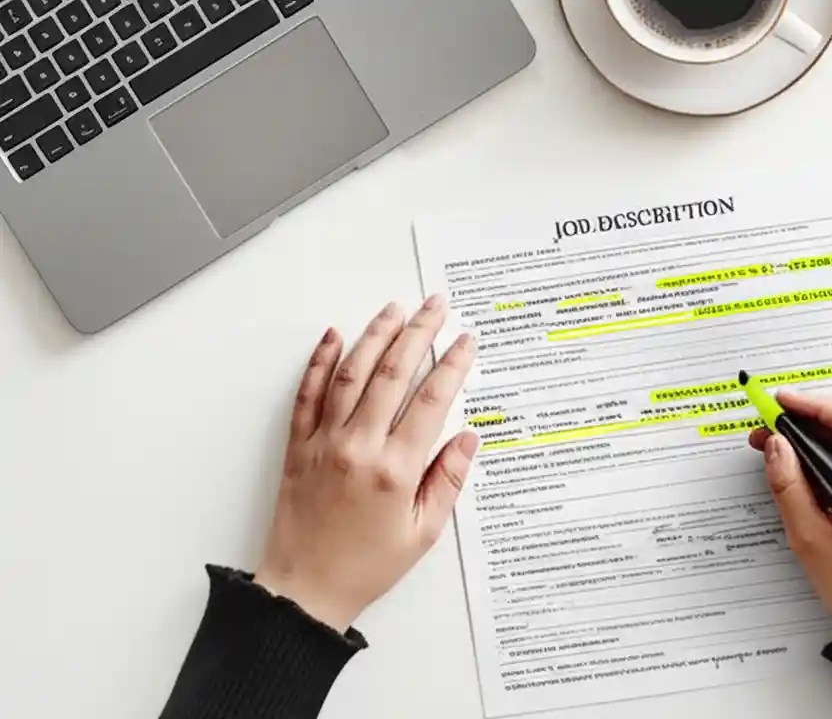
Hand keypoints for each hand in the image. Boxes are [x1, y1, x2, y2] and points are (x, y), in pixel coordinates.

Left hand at [255, 297, 476, 630]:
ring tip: (395, 310)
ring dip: (375, 336)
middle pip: (393, 373)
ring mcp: (325, 442)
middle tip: (435, 306)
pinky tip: (334, 336)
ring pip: (351, 373)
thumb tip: (467, 438)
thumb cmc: (365, 566)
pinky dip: (321, 361)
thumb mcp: (422, 532)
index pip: (431, 400)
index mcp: (394, 469)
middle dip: (418, 332)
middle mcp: (358, 447)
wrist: (304, 590)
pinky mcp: (299, 446)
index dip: (452, 364)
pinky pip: (309, 394)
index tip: (466, 342)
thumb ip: (447, 480)